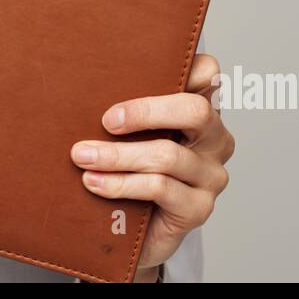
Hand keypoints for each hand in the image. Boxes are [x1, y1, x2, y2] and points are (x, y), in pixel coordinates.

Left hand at [69, 52, 233, 280]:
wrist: (133, 232)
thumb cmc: (129, 171)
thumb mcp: (130, 134)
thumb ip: (127, 111)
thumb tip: (84, 85)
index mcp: (202, 111)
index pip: (208, 73)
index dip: (188, 66)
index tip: (143, 68)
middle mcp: (215, 140)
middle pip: (195, 111)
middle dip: (145, 112)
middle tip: (105, 121)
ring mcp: (210, 176)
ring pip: (167, 155)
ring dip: (118, 156)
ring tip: (83, 156)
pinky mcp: (198, 208)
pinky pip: (160, 188)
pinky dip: (122, 184)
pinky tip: (94, 183)